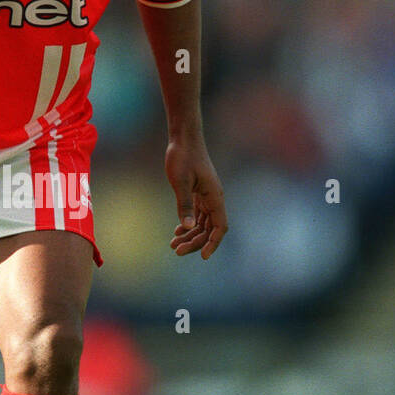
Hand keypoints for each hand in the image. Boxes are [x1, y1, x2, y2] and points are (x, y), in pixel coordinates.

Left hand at [165, 133, 227, 259]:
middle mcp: (214, 198)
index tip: (203, 257)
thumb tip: (189, 227)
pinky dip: (190, 225)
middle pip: (209, 228)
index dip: (213, 243)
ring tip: (174, 246)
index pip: (220, 227)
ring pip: (203, 223)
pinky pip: (198, 214)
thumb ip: (185, 204)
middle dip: (195, 242)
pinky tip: (178, 231)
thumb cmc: (182, 157)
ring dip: (191, 235)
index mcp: (214, 196)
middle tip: (176, 251)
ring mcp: (207, 195)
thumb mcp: (180, 182)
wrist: (183, 138)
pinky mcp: (199, 192)